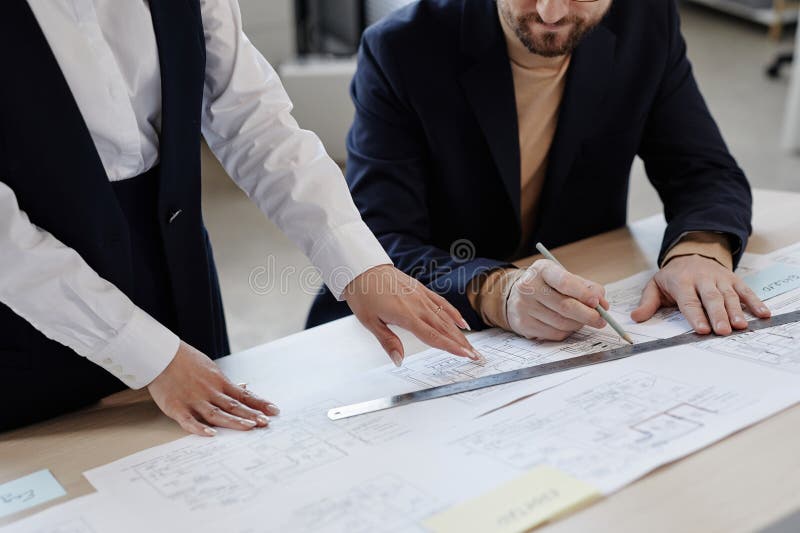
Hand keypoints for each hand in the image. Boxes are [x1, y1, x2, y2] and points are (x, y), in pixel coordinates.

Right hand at [148, 341, 279, 435]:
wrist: (161, 354)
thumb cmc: (186, 362)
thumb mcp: (211, 369)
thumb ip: (227, 383)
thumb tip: (245, 387)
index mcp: (219, 382)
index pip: (244, 395)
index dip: (259, 403)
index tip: (275, 410)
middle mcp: (209, 391)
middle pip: (233, 405)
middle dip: (251, 414)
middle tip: (266, 423)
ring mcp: (193, 400)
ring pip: (216, 413)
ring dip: (233, 421)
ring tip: (249, 427)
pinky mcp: (176, 407)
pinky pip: (189, 420)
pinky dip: (200, 428)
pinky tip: (211, 434)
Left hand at [343, 265, 480, 365]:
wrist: (361, 268)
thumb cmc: (363, 294)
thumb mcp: (369, 322)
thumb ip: (388, 341)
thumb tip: (399, 360)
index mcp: (405, 315)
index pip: (433, 335)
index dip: (451, 347)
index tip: (465, 355)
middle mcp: (417, 305)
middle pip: (444, 328)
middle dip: (462, 343)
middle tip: (477, 357)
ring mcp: (421, 296)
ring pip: (445, 317)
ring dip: (460, 333)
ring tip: (471, 346)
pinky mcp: (420, 290)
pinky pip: (441, 303)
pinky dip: (453, 313)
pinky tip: (462, 323)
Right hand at [505, 260, 608, 340]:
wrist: (516, 296)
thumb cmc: (547, 286)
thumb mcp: (565, 278)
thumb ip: (586, 288)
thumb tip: (602, 304)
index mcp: (541, 270)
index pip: (564, 282)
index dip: (583, 294)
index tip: (597, 302)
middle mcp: (528, 287)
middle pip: (564, 306)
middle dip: (587, 315)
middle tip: (601, 319)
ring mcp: (524, 307)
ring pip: (561, 323)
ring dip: (578, 324)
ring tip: (584, 320)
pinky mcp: (523, 324)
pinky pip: (554, 334)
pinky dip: (567, 332)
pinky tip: (568, 325)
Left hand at [631, 255, 770, 334]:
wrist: (691, 253)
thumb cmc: (672, 276)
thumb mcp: (655, 286)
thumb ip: (648, 303)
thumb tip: (636, 317)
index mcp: (681, 282)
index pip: (689, 301)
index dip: (696, 316)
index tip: (702, 329)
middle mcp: (702, 279)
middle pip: (711, 299)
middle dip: (717, 315)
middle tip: (723, 331)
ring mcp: (719, 278)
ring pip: (728, 295)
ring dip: (736, 311)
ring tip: (741, 326)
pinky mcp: (732, 279)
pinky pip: (745, 290)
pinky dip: (755, 302)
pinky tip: (763, 314)